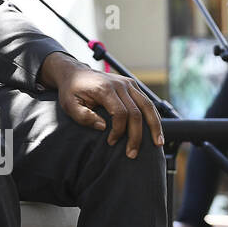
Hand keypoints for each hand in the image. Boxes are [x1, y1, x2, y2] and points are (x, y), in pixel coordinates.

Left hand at [41, 53, 164, 157]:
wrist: (75, 73)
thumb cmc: (71, 91)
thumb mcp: (69, 105)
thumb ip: (83, 116)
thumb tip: (103, 126)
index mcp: (104, 88)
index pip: (120, 112)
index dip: (119, 130)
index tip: (111, 142)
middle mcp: (120, 84)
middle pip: (136, 112)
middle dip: (136, 135)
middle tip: (132, 154)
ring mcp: (128, 83)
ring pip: (147, 106)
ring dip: (155, 126)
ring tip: (158, 143)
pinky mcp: (132, 85)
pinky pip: (147, 102)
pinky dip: (153, 117)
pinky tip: (156, 130)